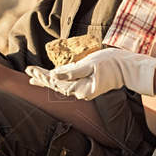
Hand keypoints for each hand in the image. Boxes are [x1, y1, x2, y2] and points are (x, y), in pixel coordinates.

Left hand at [36, 47, 155, 98]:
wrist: (128, 68)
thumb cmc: (111, 63)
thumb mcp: (91, 64)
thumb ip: (73, 71)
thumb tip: (55, 75)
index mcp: (81, 88)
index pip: (56, 82)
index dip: (42, 76)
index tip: (30, 70)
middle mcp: (81, 92)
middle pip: (56, 85)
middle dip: (41, 78)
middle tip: (28, 73)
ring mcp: (84, 90)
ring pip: (61, 85)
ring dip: (47, 80)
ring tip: (33, 76)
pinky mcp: (87, 86)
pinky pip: (69, 84)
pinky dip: (58, 80)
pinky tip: (51, 78)